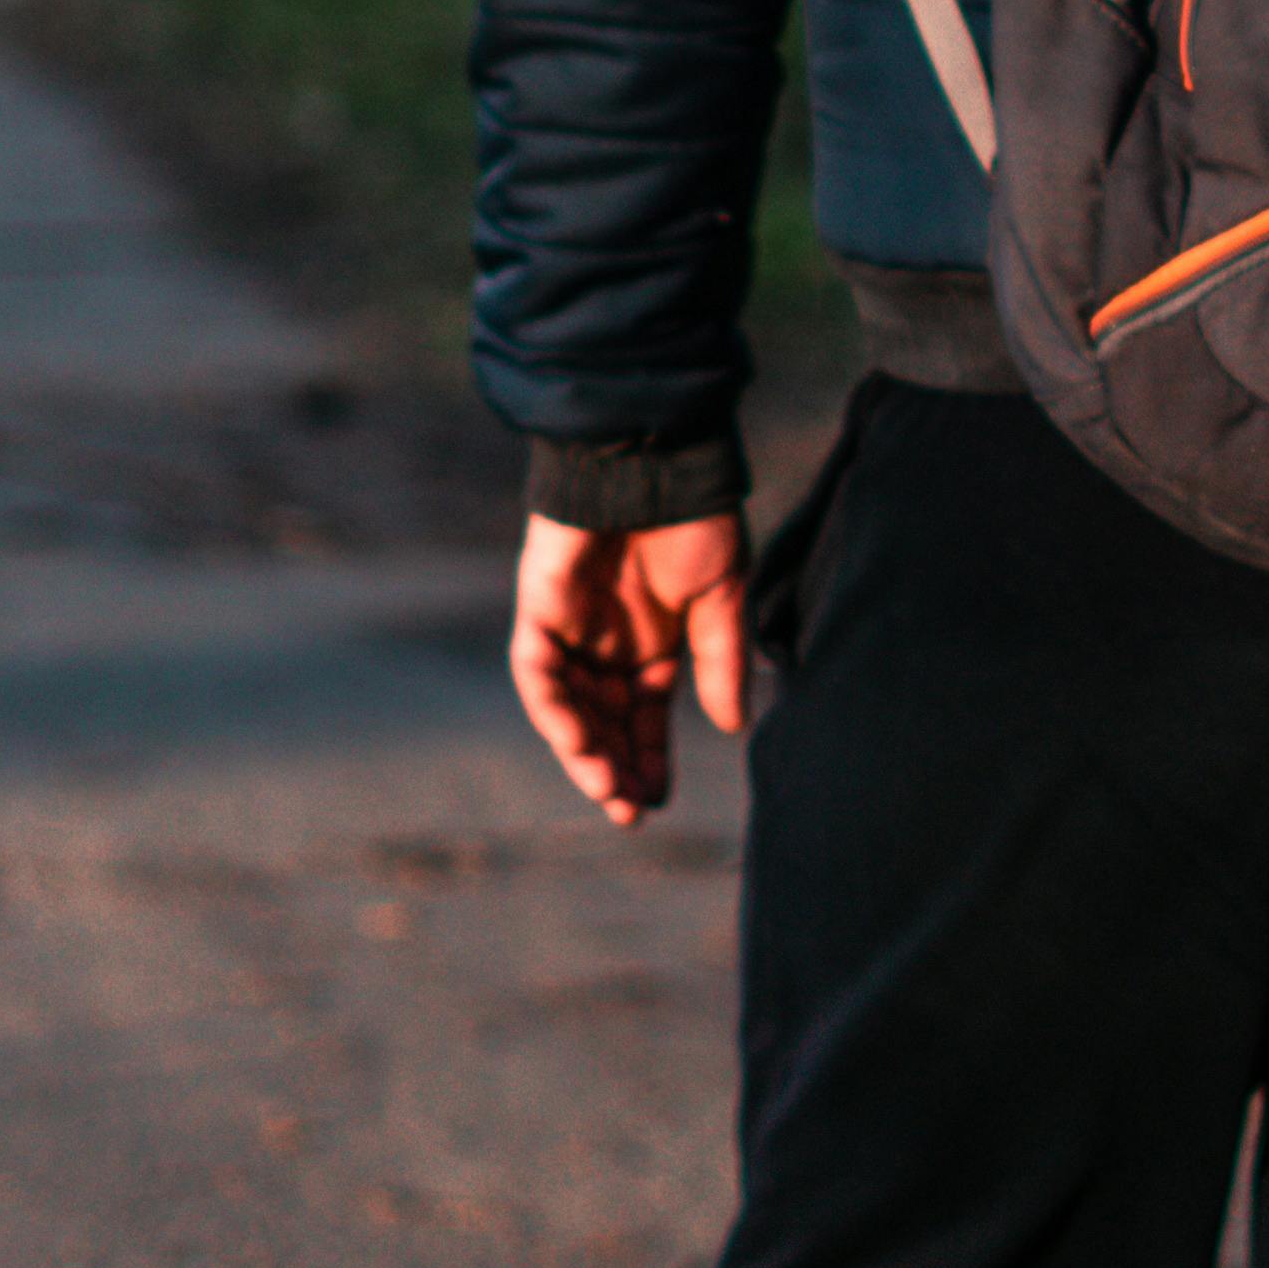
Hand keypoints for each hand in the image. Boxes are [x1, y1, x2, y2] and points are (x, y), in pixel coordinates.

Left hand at [509, 512, 752, 827]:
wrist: (655, 456)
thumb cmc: (693, 516)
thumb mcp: (721, 597)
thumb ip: (720, 660)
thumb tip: (731, 726)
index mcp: (650, 640)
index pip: (643, 715)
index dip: (649, 758)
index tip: (658, 800)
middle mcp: (606, 640)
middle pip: (602, 721)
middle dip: (613, 769)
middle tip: (630, 811)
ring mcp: (570, 624)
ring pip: (567, 705)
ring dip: (584, 750)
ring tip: (609, 789)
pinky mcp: (540, 605)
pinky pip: (537, 670)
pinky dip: (555, 708)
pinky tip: (579, 742)